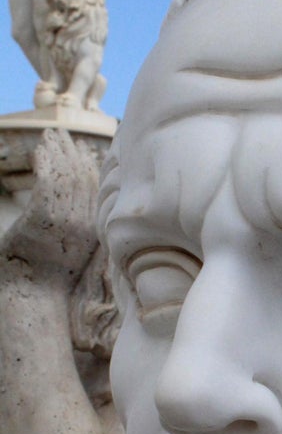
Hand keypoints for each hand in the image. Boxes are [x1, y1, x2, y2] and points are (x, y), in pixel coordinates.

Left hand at [0, 128, 99, 284]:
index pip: (95, 189)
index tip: (83, 148)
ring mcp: (62, 222)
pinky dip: (44, 164)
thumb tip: (89, 211)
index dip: (90, 165)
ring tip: (51, 135)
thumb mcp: (73, 252)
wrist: (33, 299)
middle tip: (64, 134)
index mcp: (92, 230)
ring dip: (57, 153)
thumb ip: (82, 229)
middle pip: (82, 179)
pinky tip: (40, 151)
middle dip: (72, 153)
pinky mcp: (41, 220)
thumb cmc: (50, 281)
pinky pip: (46, 185)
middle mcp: (81, 224)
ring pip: (64, 178)